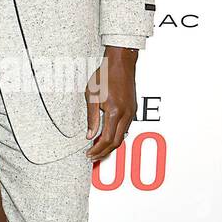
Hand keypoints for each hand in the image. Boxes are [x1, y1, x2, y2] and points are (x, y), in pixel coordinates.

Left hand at [85, 46, 137, 160]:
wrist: (120, 64)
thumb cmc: (104, 77)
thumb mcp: (91, 97)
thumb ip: (91, 118)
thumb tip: (89, 135)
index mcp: (114, 112)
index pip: (106, 139)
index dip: (97, 150)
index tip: (88, 154)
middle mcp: (125, 115)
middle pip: (116, 142)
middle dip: (104, 152)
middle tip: (92, 157)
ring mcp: (131, 113)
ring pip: (122, 137)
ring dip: (110, 146)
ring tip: (98, 149)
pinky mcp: (133, 110)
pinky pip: (125, 129)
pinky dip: (115, 137)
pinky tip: (107, 136)